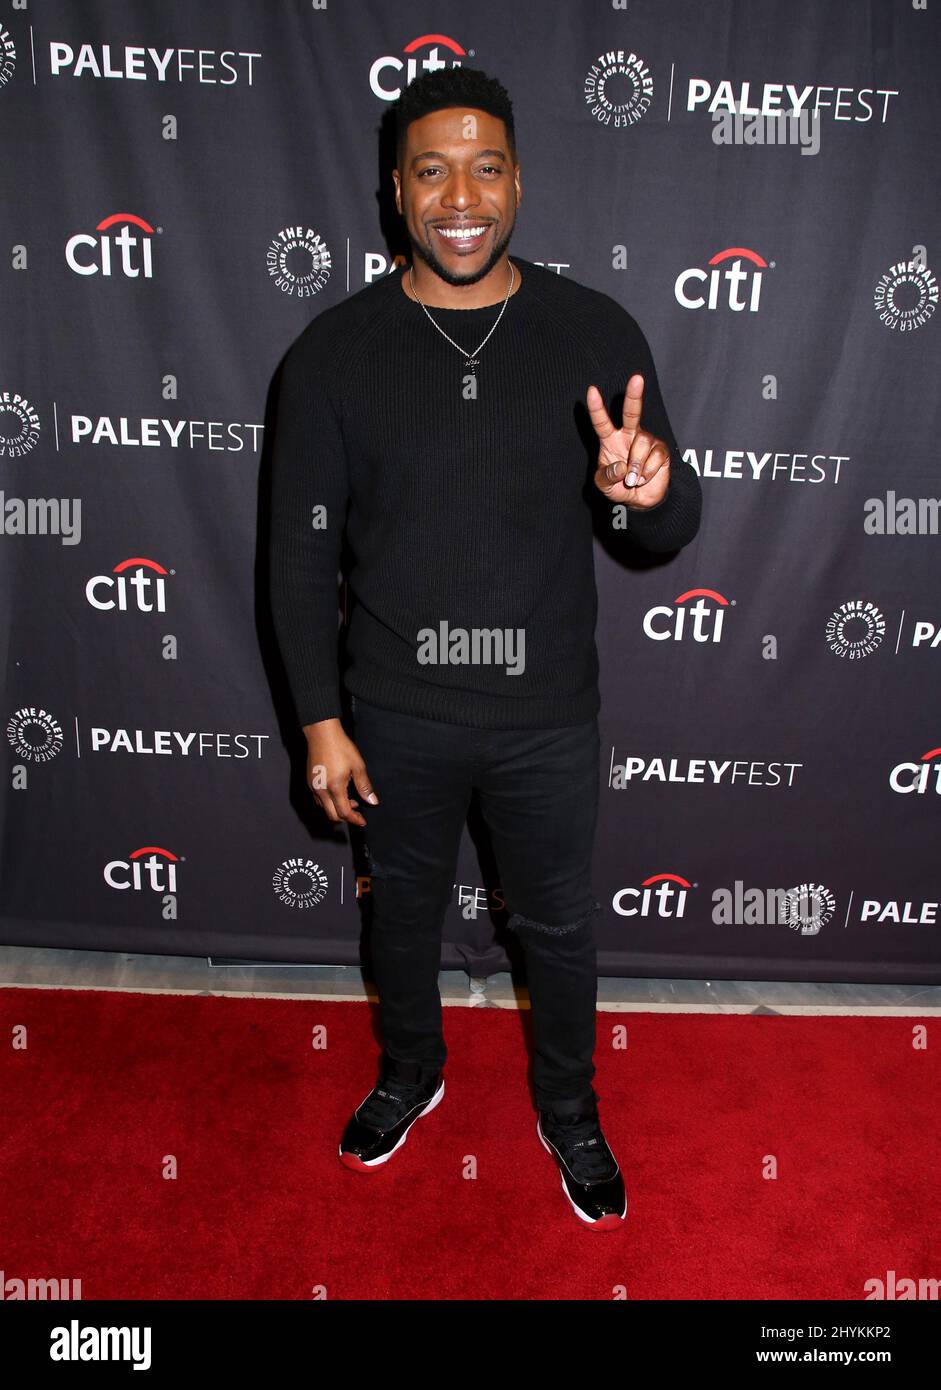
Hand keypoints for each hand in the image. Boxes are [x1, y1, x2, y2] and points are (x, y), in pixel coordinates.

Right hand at [303, 718, 377, 827]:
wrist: (322, 733)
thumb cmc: (340, 747)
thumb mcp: (358, 766)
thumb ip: (365, 786)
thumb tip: (372, 801)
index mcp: (334, 787)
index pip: (344, 812)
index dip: (355, 819)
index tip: (363, 821)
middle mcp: (321, 790)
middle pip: (332, 815)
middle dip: (346, 818)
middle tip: (358, 813)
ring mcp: (313, 787)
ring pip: (324, 808)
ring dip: (337, 809)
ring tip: (351, 800)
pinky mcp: (310, 782)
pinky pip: (319, 800)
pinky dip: (329, 802)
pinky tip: (338, 793)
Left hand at [587, 373, 670, 507]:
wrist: (640, 500)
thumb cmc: (618, 487)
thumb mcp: (604, 485)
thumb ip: (607, 476)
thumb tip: (621, 466)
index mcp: (610, 440)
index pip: (602, 422)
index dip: (597, 408)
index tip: (591, 391)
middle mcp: (629, 436)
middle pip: (632, 412)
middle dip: (634, 395)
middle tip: (637, 378)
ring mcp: (646, 441)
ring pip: (642, 444)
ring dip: (636, 466)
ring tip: (633, 479)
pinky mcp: (660, 450)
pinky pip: (655, 457)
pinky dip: (648, 472)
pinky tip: (645, 477)